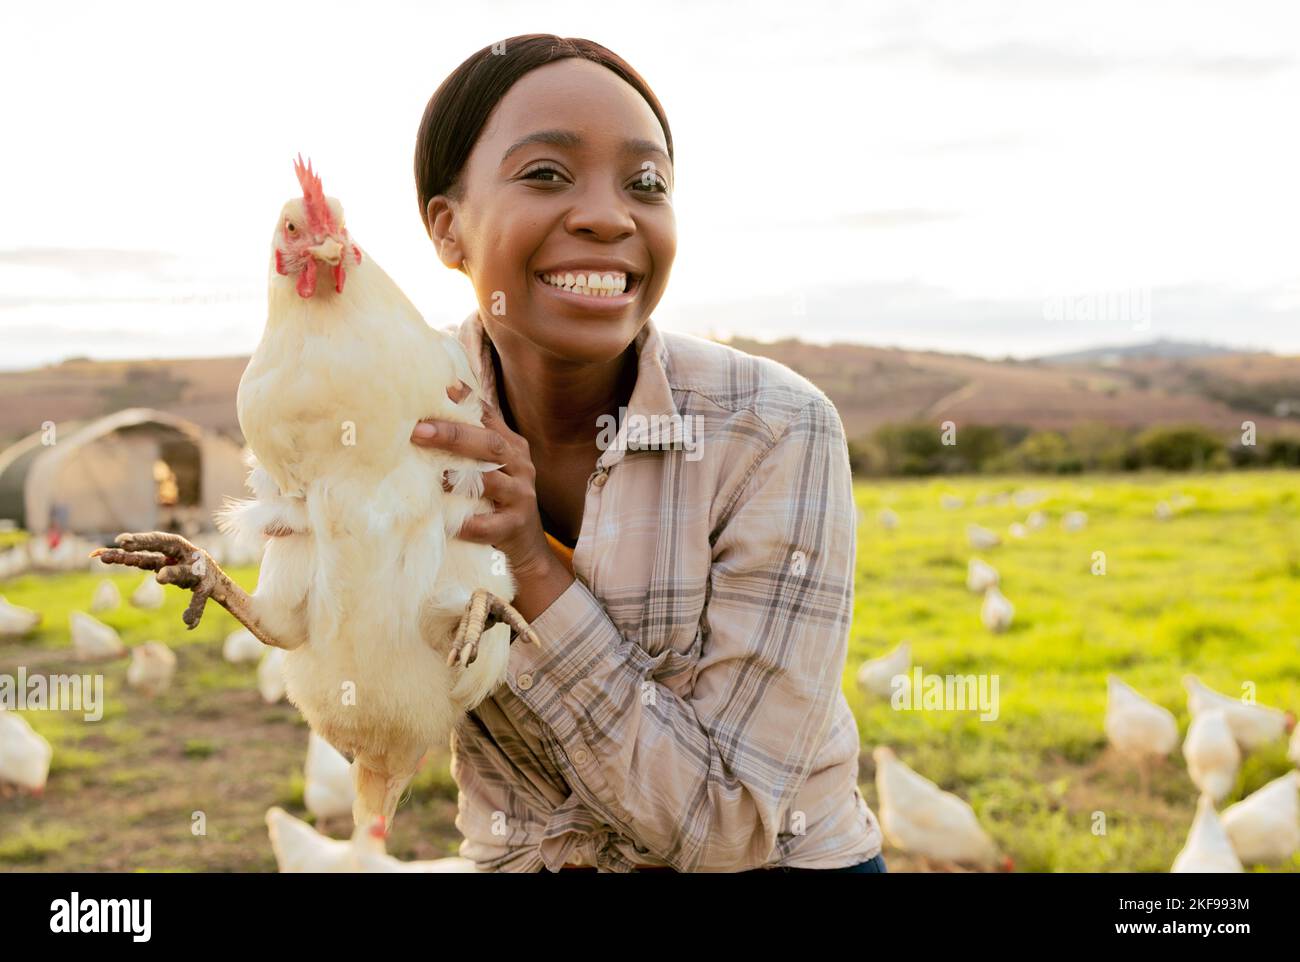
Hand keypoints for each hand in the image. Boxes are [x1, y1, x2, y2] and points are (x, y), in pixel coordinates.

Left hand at [410, 403, 555, 584]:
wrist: (527, 547)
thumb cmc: (498, 500)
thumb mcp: (492, 466)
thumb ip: (470, 441)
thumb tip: (431, 406)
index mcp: (512, 446)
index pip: (488, 417)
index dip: (465, 401)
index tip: (439, 387)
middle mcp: (521, 466)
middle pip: (490, 444)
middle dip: (453, 435)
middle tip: (418, 430)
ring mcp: (521, 496)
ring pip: (491, 482)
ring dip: (460, 478)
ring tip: (432, 473)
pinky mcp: (514, 526)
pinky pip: (487, 525)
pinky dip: (465, 523)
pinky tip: (443, 520)